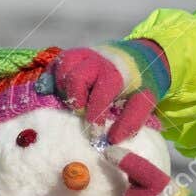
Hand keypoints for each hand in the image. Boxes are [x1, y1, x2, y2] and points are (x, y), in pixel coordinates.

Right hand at [53, 38, 169, 143]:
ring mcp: (83, 55)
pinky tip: (49, 91)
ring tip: (70, 101)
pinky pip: (55, 64)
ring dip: (62, 87)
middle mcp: (96, 60)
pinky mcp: (73, 56)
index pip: (99, 95)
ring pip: (62, 67)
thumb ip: (132, 121)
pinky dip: (49, 78)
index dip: (94, 117)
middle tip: (81, 112)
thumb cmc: (142, 82)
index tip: (94, 133)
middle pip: (75, 77)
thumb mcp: (146, 101)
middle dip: (76, 99)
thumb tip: (111, 140)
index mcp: (115, 73)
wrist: (142, 55)